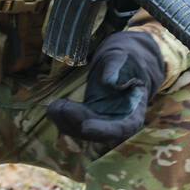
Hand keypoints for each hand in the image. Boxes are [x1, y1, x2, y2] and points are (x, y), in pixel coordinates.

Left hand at [47, 31, 165, 149]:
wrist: (122, 62)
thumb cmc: (127, 58)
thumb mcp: (122, 57)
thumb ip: (116, 67)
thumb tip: (108, 81)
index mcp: (134, 111)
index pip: (123, 128)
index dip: (104, 130)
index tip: (85, 126)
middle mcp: (119, 122)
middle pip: (98, 132)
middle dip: (77, 122)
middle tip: (61, 107)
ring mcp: (103, 121)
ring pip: (83, 130)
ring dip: (66, 122)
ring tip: (54, 106)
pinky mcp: (90, 116)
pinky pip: (75, 123)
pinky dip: (63, 118)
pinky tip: (54, 106)